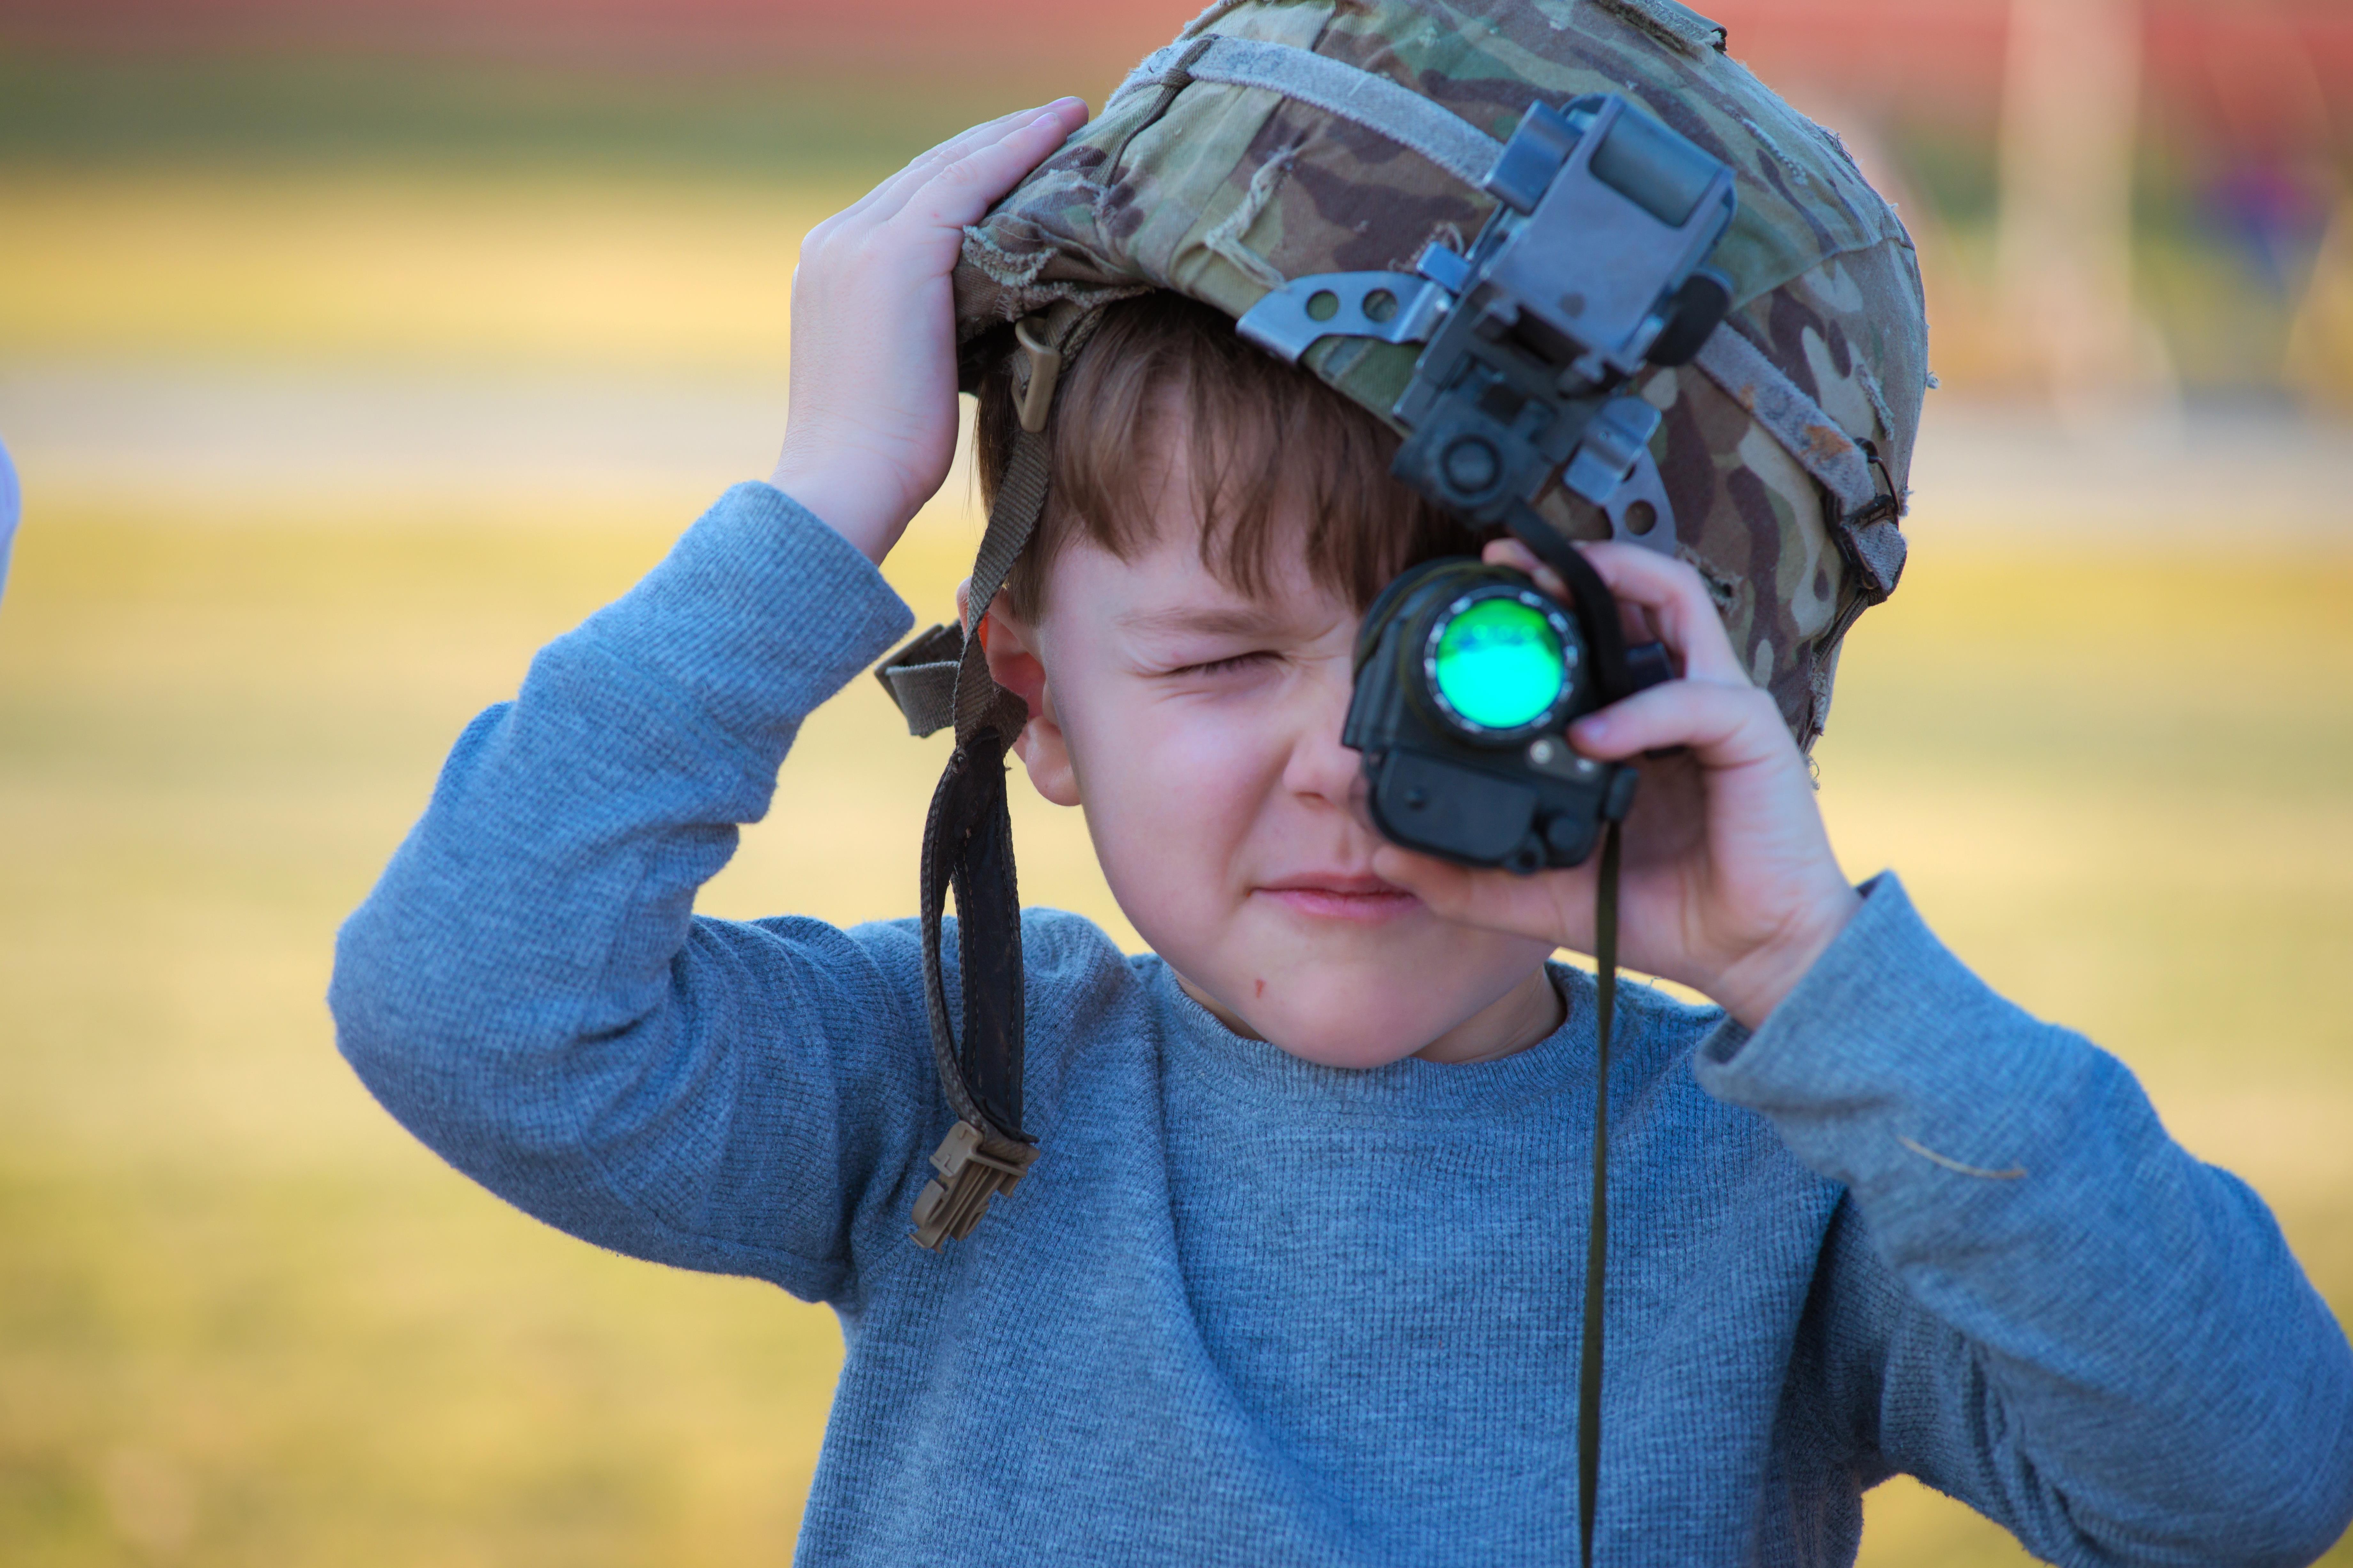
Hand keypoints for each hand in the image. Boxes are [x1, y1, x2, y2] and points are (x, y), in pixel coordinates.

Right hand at [770, 98, 1089, 562]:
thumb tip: (998, 314)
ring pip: (952, 165)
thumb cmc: (886, 457)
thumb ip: (935, 324)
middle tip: (1063, 122)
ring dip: (1016, 134)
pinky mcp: (894, 255)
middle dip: (998, 142)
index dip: (975, 170)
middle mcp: (838, 241)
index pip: (913, 200)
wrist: (846, 484)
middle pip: (931, 170)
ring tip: (1073, 118)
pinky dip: (1016, 150)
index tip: (1030, 157)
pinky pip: (967, 181)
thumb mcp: (910, 371)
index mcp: (834, 266)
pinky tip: (1061, 132)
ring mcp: (859, 242)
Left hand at [1370, 540, 1861, 1028]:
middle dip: (1573, 562)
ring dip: (1616, 581)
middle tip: (1506, 560)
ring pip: (1678, 603)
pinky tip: (1591, 737)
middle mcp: (1676, 698)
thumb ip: (1473, 880)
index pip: (1597, 632)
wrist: (1749, 953)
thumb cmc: (1664, 910)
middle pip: (1636, 593)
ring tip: (1553, 587)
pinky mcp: (1751, 736)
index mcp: (1635, 721)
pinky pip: (1693, 701)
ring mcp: (1718, 707)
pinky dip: (1637, 713)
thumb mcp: (1549, 894)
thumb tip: (1388, 858)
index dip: (1547, 600)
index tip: (1482, 588)